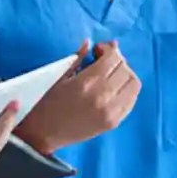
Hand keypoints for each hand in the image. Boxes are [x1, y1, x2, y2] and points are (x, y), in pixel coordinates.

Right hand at [14, 40, 141, 154]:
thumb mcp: (60, 76)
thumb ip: (79, 58)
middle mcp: (103, 96)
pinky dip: (127, 89)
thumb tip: (91, 42)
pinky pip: (131, 100)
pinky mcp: (114, 122)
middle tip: (104, 59)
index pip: (112, 58)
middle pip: (124, 68)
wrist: (44, 135)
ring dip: (125, 73)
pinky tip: (115, 87)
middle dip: (116, 59)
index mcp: (87, 83)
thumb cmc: (47, 103)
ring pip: (133, 83)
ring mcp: (111, 111)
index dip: (108, 49)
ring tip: (112, 73)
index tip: (98, 50)